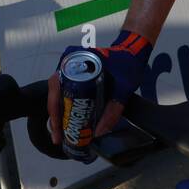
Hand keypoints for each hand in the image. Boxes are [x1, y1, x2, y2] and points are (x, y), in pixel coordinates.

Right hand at [46, 30, 152, 144]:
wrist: (135, 52)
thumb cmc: (128, 64)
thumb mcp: (123, 88)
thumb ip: (114, 109)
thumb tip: (99, 132)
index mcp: (74, 59)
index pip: (56, 86)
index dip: (54, 109)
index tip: (57, 127)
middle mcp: (69, 61)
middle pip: (55, 92)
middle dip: (55, 116)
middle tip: (58, 137)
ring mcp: (72, 67)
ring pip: (59, 93)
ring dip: (59, 113)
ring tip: (62, 133)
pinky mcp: (77, 74)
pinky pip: (67, 91)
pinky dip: (66, 106)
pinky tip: (69, 121)